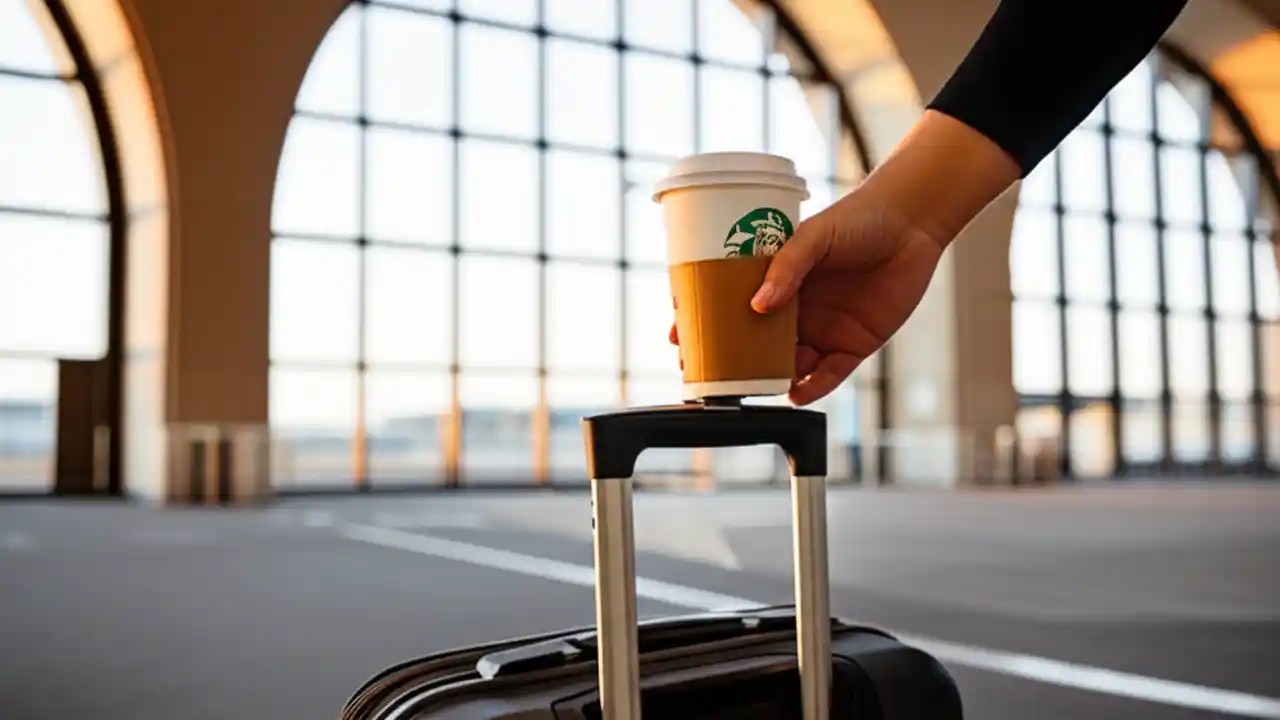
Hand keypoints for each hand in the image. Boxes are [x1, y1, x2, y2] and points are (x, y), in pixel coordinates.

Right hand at [667, 193, 941, 405]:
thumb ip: (787, 267)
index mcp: (778, 281)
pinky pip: (829, 376)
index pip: (733, 306)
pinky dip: (812, 388)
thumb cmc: (859, 219)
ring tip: (753, 385)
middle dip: (730, 361)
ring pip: (788, 364)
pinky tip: (796, 395)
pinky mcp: (855, 346)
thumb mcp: (814, 235)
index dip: (706, 322)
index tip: (679, 335)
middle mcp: (797, 310)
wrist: (912, 223)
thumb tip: (760, 305)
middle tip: (708, 374)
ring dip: (770, 377)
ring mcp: (824, 330)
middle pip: (755, 344)